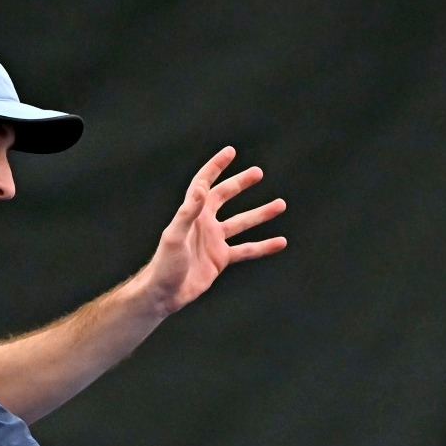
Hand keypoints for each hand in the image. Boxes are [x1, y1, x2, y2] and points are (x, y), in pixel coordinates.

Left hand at [137, 146, 287, 315]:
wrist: (166, 293)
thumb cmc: (164, 264)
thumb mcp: (174, 235)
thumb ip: (188, 211)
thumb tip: (202, 187)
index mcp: (192, 213)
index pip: (204, 183)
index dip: (215, 167)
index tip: (230, 152)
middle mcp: (205, 223)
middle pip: (225, 196)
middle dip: (240, 183)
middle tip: (258, 172)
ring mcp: (215, 240)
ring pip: (242, 222)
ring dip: (260, 213)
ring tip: (280, 204)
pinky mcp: (221, 258)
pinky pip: (247, 250)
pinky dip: (264, 246)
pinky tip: (280, 242)